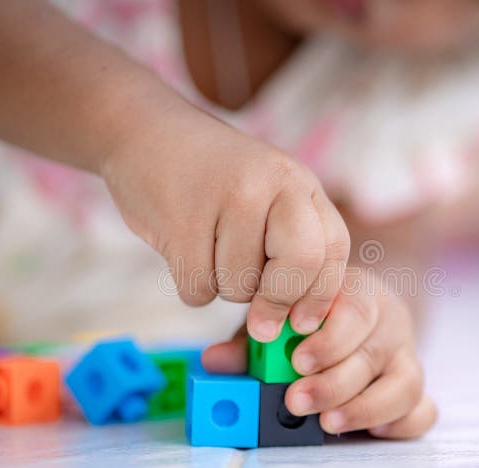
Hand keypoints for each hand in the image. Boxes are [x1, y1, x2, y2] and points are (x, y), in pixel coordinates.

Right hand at [101, 102, 349, 341]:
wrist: (145, 132)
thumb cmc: (213, 180)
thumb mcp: (266, 195)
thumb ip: (291, 244)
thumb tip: (298, 322)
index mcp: (299, 183)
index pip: (333, 248)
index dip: (321, 295)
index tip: (302, 324)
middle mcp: (271, 184)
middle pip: (298, 265)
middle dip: (278, 303)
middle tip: (260, 323)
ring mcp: (228, 198)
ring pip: (240, 287)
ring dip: (223, 286)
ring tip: (208, 246)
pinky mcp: (183, 220)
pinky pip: (198, 288)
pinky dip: (190, 284)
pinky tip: (182, 247)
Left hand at [203, 271, 436, 438]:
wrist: (357, 317)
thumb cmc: (311, 321)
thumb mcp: (279, 323)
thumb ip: (250, 340)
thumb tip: (214, 360)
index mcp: (356, 295)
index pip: (355, 309)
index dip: (329, 339)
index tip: (297, 362)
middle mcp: (387, 323)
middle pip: (374, 352)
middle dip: (335, 382)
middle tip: (297, 401)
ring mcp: (406, 358)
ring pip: (406, 383)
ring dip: (366, 407)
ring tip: (329, 422)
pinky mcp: (416, 391)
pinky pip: (424, 410)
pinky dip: (403, 423)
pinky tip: (372, 430)